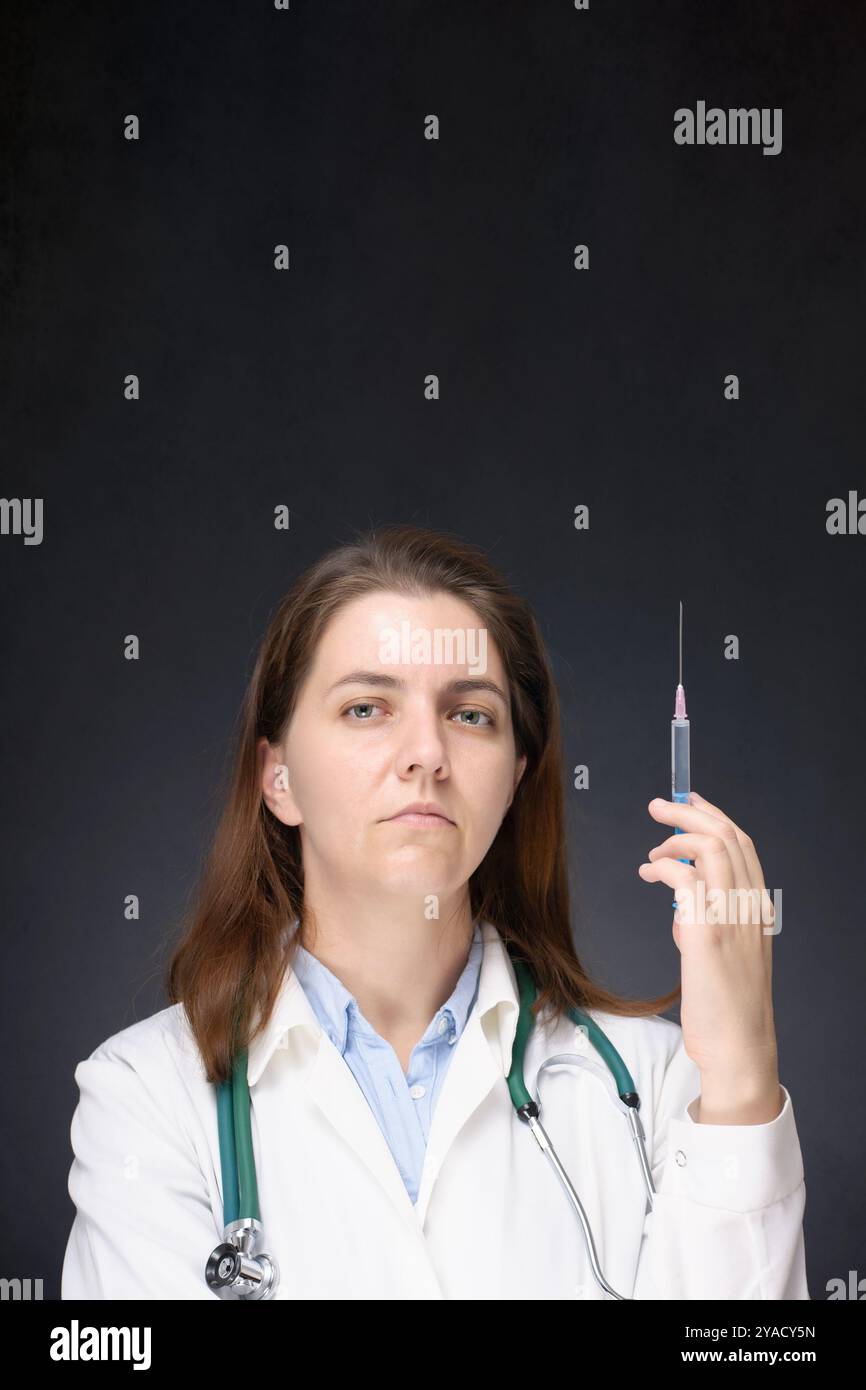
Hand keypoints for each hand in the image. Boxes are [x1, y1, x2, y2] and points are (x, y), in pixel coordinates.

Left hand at [637, 790, 781, 1123]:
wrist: (739, 1049)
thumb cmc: (728, 1006)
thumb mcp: (725, 951)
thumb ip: (707, 919)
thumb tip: (681, 899)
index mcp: (757, 909)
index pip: (742, 845)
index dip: (714, 816)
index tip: (690, 803)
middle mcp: (749, 908)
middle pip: (726, 837)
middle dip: (690, 812)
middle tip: (660, 806)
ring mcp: (730, 920)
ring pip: (711, 849)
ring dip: (675, 837)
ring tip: (653, 849)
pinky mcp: (706, 936)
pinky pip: (686, 882)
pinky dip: (665, 867)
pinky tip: (649, 873)